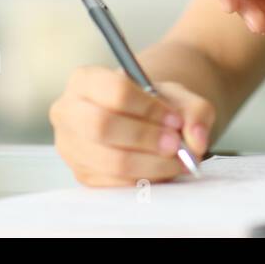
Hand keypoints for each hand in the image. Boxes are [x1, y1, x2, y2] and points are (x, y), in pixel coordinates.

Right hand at [49, 67, 213, 186]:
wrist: (141, 119)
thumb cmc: (152, 104)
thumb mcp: (177, 96)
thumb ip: (195, 111)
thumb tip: (196, 139)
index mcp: (85, 80)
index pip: (115, 91)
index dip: (149, 108)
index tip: (174, 120)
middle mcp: (68, 111)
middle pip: (102, 126)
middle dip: (145, 138)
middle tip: (176, 144)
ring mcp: (71, 146)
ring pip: (110, 160)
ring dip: (151, 163)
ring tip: (176, 159)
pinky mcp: (82, 174)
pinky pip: (114, 183)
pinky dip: (144, 179)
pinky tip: (162, 169)